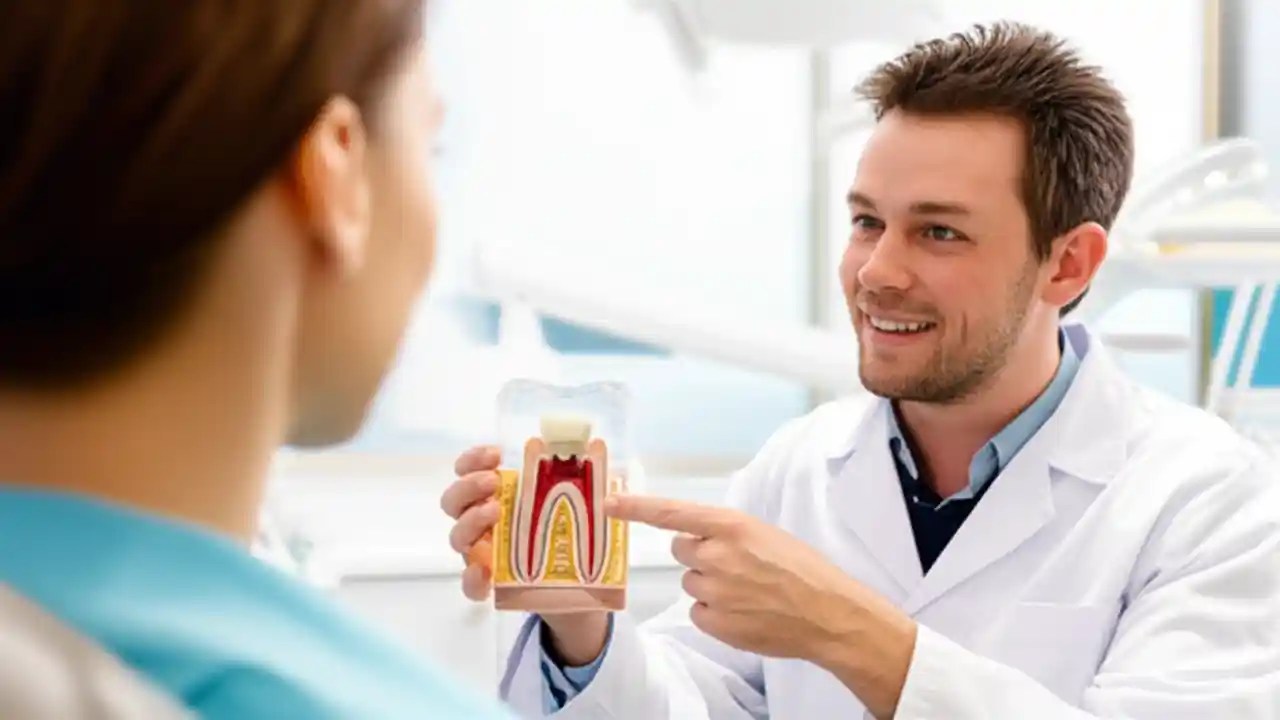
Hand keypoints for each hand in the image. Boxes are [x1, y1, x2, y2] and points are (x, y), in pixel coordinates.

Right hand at [441, 445, 610, 664]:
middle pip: (453, 502)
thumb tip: (597, 444)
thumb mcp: (575, 502)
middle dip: (468, 486)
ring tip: (496, 512)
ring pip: (457, 537)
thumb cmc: (568, 533)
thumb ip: (579, 476)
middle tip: (492, 482)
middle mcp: (482, 523)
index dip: (473, 459)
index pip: (469, 471)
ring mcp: (482, 553)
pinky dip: (472, 578)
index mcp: (497, 496)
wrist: (579, 585)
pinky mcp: (492, 584)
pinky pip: (470, 585)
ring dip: (470, 521)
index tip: (496, 453)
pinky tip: (485, 572)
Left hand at [606, 494, 916, 717]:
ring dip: (710, 585)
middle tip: (734, 565)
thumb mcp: (764, 534)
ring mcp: (716, 591)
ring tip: (747, 591)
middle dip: (699, 555)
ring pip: (691, 583)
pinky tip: (744, 611)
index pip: (672, 513)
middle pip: (680, 551)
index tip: (608, 503)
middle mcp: (718, 555)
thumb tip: (695, 535)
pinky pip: (698, 611)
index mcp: (732, 525)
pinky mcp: (716, 622)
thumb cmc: (803, 570)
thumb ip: (726, 532)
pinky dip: (716, 613)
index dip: (636, 508)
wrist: (829, 614)